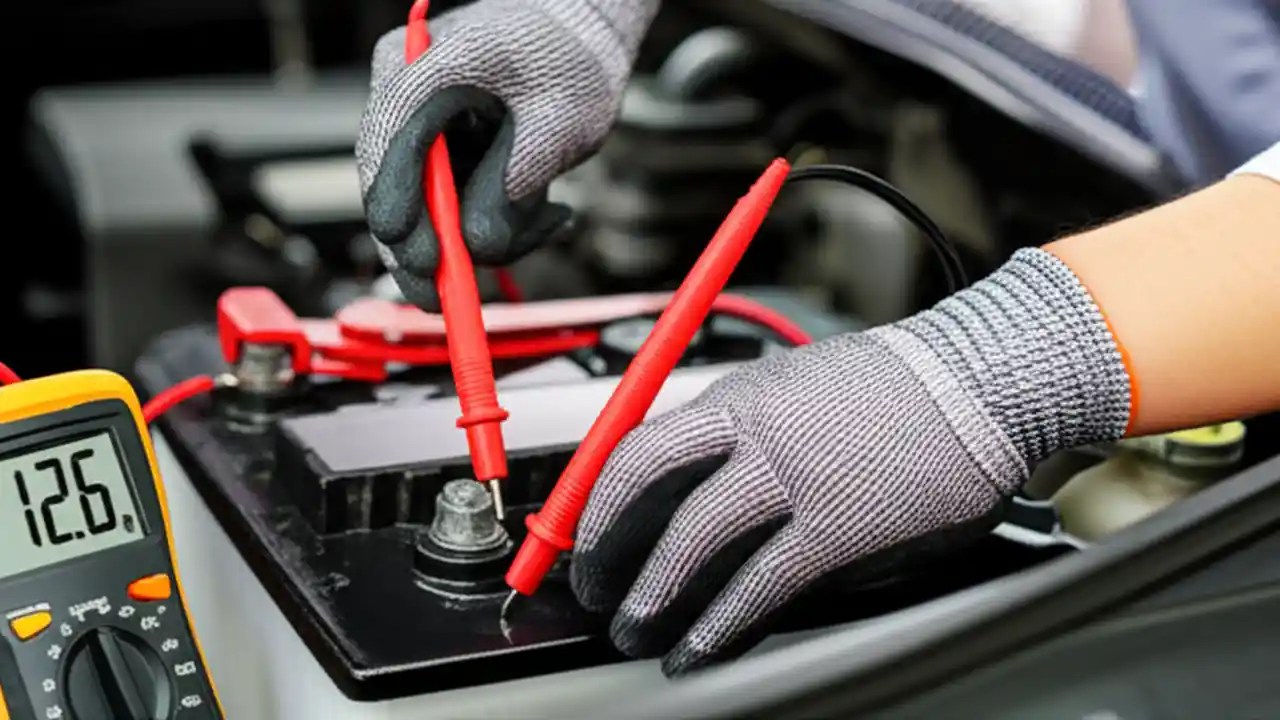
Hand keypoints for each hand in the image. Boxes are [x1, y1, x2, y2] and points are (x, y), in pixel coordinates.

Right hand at [356, 0, 657, 308]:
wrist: (583, 25)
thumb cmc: (572, 54)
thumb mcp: (558, 123)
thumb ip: (515, 183)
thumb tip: (478, 247)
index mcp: (425, 69)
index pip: (389, 148)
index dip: (403, 215)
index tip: (427, 266)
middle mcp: (404, 91)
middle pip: (390, 187)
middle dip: (428, 248)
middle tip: (449, 301)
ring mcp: (415, 120)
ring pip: (422, 205)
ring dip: (481, 234)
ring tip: (549, 220)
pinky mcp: (437, 147)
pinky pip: (448, 201)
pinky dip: (492, 219)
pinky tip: (546, 212)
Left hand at [571, 248, 1132, 674]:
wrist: (978, 377)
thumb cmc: (893, 384)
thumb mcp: (798, 382)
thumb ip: (744, 428)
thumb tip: (693, 478)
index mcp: (741, 394)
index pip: (639, 445)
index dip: (599, 500)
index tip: (584, 533)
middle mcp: (755, 432)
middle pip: (649, 493)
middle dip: (608, 551)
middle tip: (596, 593)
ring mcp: (795, 479)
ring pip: (694, 542)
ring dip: (655, 596)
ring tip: (635, 632)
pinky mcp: (838, 528)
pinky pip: (760, 585)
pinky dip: (721, 624)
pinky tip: (699, 647)